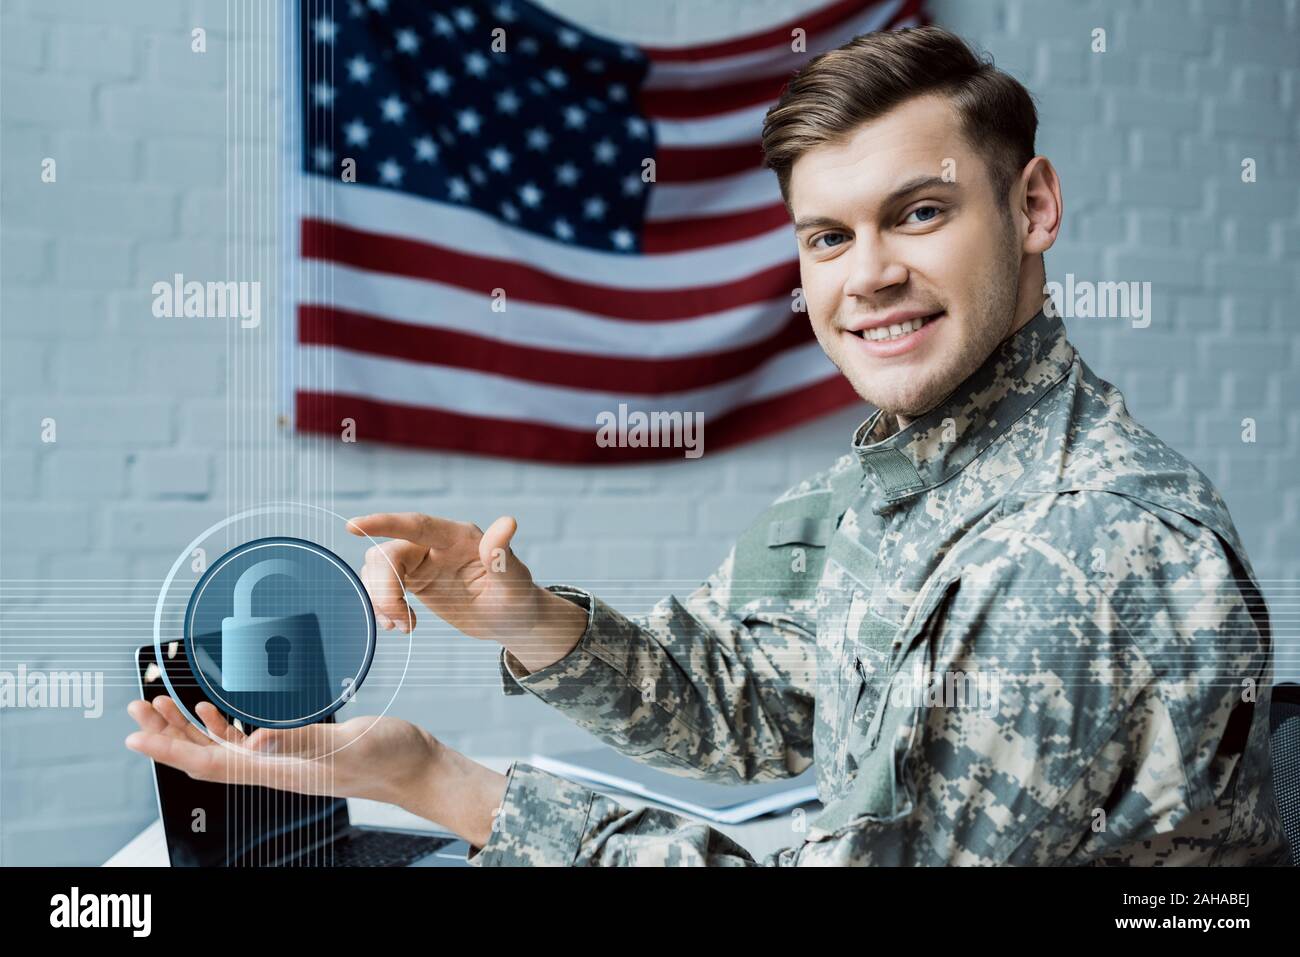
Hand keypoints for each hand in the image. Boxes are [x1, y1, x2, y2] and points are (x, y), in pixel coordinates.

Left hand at [124, 696, 506, 846]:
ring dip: (187, 728)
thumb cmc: (389, 757)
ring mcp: (284, 759)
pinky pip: (246, 740)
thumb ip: (298, 742)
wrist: (417, 768)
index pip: (209, 761)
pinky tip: (214, 711)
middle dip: (166, 734)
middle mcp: (273, 767)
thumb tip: (252, 742)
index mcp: (278, 769)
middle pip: (205, 755)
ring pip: (221, 747)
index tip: (136, 733)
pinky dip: (221, 724)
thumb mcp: (343, 744)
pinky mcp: (299, 748)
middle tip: (137, 709)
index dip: (168, 748)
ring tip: (161, 706)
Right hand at [347, 511, 586, 671]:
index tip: (353, 526)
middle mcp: (435, 544)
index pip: (416, 524)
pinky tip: (402, 624)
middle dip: (384, 589)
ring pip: (378, 569)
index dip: (384, 523)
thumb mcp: (515, 583)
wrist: (510, 620)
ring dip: (380, 600)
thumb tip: (507, 523)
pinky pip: (381, 585)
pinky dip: (382, 606)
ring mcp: (421, 561)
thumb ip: (503, 557)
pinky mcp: (413, 579)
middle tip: (401, 623)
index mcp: (458, 537)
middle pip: (388, 555)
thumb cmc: (517, 599)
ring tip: (404, 626)